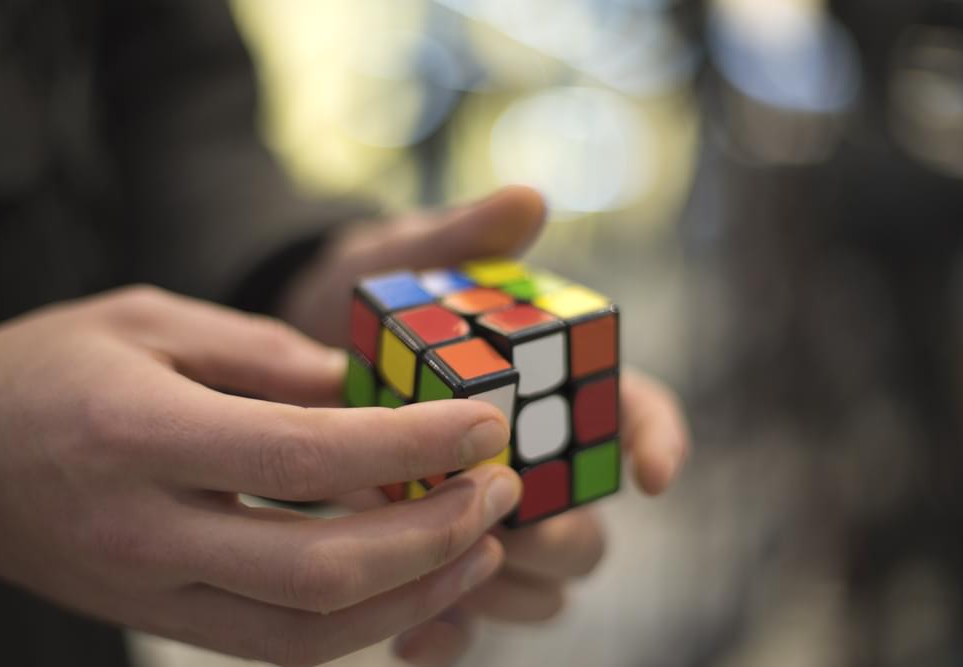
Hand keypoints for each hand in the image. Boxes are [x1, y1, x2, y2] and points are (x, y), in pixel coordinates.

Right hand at [0, 286, 523, 665]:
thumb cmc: (52, 368)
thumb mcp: (152, 321)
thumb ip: (265, 355)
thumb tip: (368, 391)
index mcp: (141, 434)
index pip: (307, 455)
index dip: (413, 445)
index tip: (484, 424)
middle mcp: (147, 530)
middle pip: (320, 570)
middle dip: (435, 537)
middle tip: (501, 490)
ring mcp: (152, 591)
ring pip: (308, 634)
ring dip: (414, 596)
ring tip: (483, 544)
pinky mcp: (162, 620)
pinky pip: (277, 645)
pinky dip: (361, 622)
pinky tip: (415, 578)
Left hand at [277, 187, 689, 664]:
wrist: (304, 340)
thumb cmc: (375, 293)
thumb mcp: (407, 259)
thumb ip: (462, 240)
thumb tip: (528, 197)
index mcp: (551, 385)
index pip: (632, 412)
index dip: (658, 441)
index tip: (654, 472)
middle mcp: (535, 456)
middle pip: (592, 519)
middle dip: (567, 531)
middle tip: (518, 521)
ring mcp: (491, 512)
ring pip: (541, 582)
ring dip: (509, 589)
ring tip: (453, 574)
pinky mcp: (440, 553)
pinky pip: (470, 614)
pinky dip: (453, 632)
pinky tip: (414, 633)